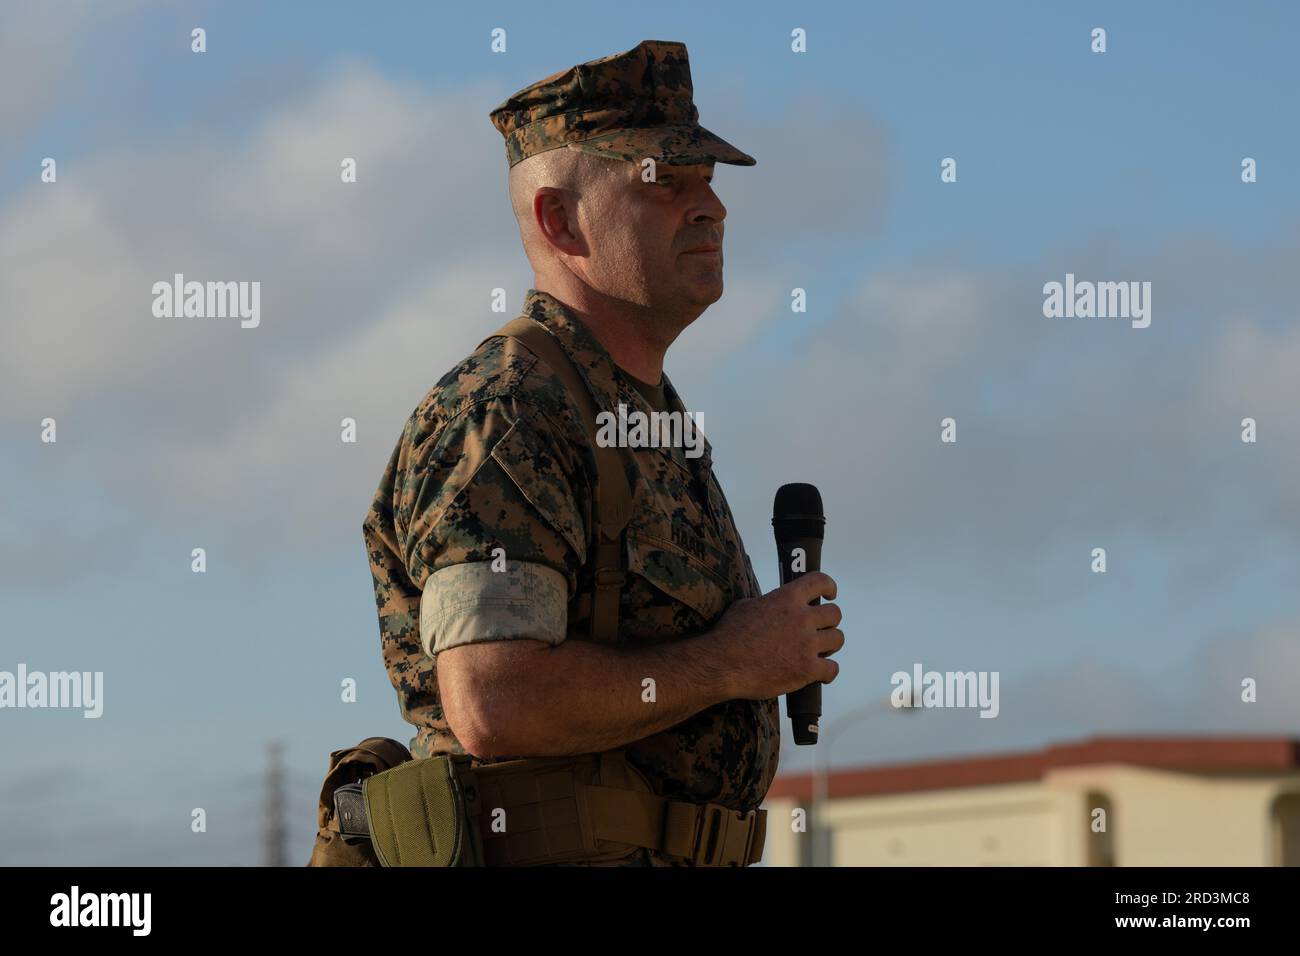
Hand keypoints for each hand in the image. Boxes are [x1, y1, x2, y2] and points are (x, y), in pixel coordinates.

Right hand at [711, 571, 842, 699]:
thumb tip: (772, 603)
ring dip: (829, 645)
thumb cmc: (728, 635)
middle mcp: (801, 618)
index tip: (830, 594)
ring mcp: (806, 644)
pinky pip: (832, 669)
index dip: (829, 587)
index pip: (820, 582)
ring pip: (837, 639)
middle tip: (818, 630)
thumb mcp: (746, 606)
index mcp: (787, 598)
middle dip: (827, 622)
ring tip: (817, 652)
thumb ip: (768, 602)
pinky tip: (818, 673)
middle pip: (835, 614)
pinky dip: (827, 672)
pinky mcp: (807, 670)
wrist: (722, 665)